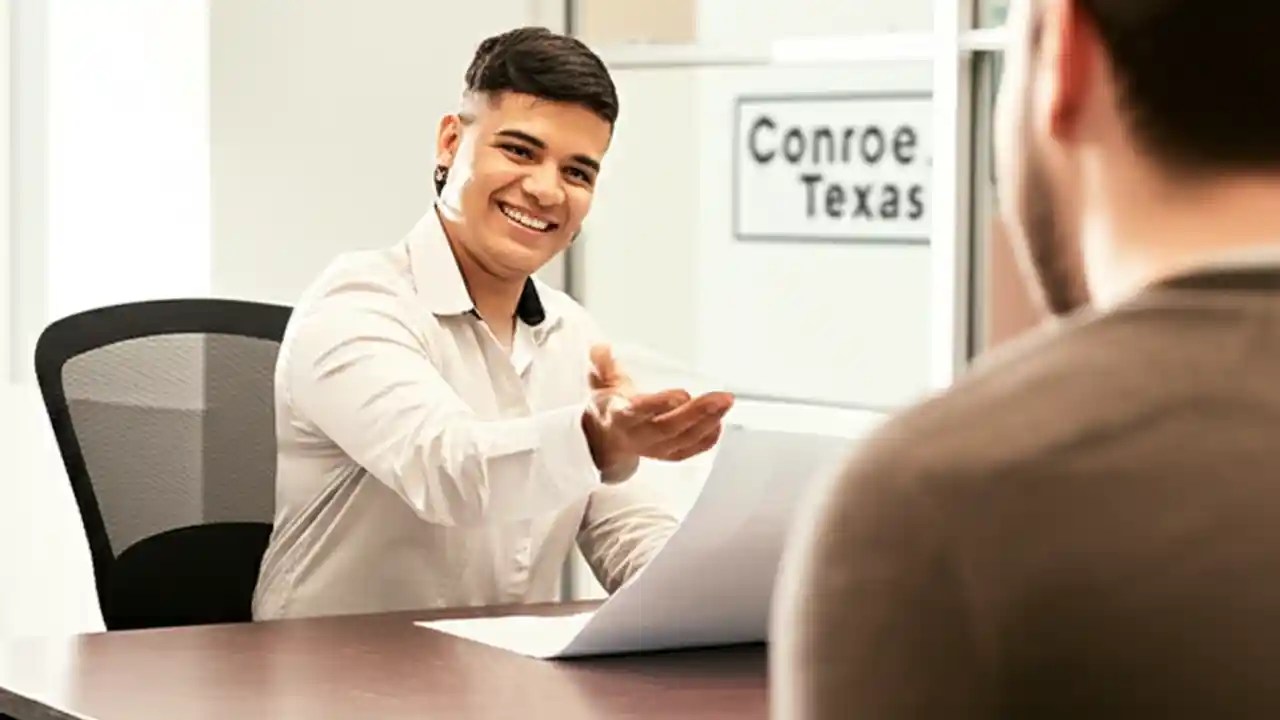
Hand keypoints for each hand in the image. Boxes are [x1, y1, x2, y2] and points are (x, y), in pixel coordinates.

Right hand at [582, 345, 734, 472]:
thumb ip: (605, 366)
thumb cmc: (612, 407)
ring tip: (726, 403)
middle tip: (722, 397)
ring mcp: (654, 449)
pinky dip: (706, 439)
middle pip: (669, 428)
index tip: (682, 394)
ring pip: (683, 440)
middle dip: (698, 413)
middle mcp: (637, 436)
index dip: (660, 405)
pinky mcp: (667, 455)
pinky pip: (689, 451)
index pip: (639, 412)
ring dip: (708, 422)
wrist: (606, 441)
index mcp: (621, 416)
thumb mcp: (605, 384)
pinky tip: (719, 422)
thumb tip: (601, 348)